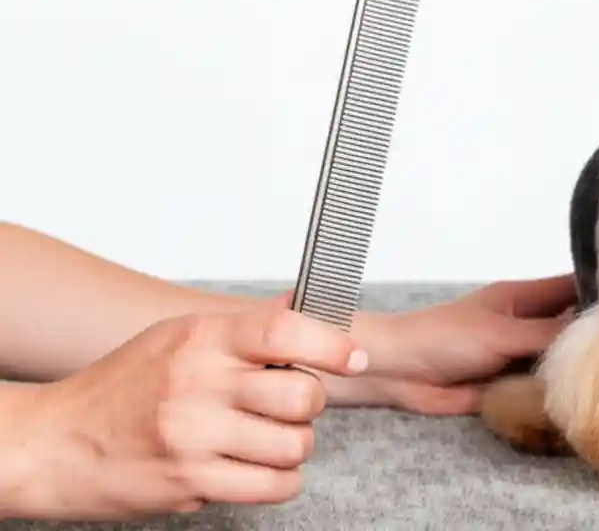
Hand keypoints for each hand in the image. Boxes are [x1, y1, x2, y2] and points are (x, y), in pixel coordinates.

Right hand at [0, 298, 366, 520]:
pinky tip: (258, 468)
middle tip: (288, 405)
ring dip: (294, 446)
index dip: (331, 345)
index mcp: (200, 339)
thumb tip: (303, 304)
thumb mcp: (178, 338)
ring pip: (295, 445)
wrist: (54, 445)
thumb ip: (245, 327)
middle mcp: (198, 385)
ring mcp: (194, 437)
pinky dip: (279, 480)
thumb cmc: (121, 388)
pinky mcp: (191, 482)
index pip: (284, 331)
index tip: (353, 357)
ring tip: (266, 438)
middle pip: (302, 395)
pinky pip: (274, 486)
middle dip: (309, 404)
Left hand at [342, 275, 576, 414]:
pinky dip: (560, 393)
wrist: (402, 373)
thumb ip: (549, 333)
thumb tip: (597, 329)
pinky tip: (589, 399)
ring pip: (560, 359)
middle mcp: (527, 324)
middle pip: (571, 325)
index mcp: (524, 297)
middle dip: (598, 333)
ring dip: (580, 367)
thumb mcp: (504, 332)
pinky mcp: (511, 385)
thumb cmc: (446, 337)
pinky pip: (543, 388)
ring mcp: (519, 355)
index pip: (572, 286)